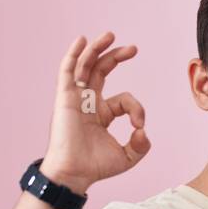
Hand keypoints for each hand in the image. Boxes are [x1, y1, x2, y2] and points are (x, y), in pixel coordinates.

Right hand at [39, 32, 150, 191]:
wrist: (74, 173)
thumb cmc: (95, 167)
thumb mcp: (126, 157)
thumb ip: (140, 145)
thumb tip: (143, 131)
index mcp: (102, 113)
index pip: (124, 99)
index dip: (136, 108)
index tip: (139, 125)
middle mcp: (88, 102)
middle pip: (101, 70)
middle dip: (116, 56)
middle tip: (133, 48)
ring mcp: (75, 98)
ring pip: (85, 66)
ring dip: (97, 49)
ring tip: (110, 35)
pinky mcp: (64, 98)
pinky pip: (67, 71)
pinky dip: (73, 55)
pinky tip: (82, 41)